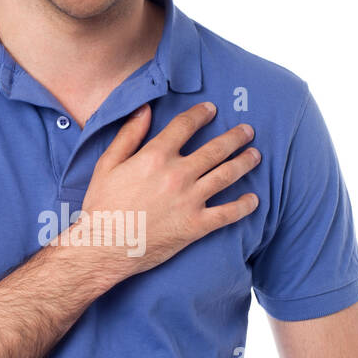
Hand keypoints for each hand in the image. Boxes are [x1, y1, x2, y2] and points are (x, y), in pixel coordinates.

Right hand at [69, 101, 260, 281]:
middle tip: (247, 130)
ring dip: (245, 162)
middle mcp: (177, 174)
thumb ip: (128, 135)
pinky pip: (228, 213)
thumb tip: (144, 109)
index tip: (212, 109)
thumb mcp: (107, 164)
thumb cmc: (102, 206)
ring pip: (227, 175)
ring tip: (255, 155)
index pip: (185, 125)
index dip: (201, 114)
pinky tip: (254, 200)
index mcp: (155, 156)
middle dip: (235, 136)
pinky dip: (244, 205)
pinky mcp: (196, 225)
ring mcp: (190, 200)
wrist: (103, 248)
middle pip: (215, 148)